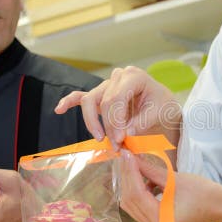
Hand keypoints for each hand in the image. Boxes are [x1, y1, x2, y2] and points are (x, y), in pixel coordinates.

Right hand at [54, 66, 180, 148]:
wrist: (162, 104)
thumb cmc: (162, 106)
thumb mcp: (160, 112)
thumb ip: (142, 121)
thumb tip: (125, 132)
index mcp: (134, 76)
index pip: (117, 98)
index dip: (115, 120)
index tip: (121, 140)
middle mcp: (118, 77)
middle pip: (103, 101)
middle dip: (107, 126)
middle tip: (116, 145)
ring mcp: (107, 85)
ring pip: (90, 100)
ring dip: (92, 121)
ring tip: (99, 138)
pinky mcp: (100, 95)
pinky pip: (81, 97)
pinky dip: (69, 102)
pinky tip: (59, 110)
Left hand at [119, 152, 221, 221]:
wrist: (218, 207)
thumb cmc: (203, 193)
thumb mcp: (175, 179)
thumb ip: (150, 170)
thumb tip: (131, 157)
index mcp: (161, 220)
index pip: (136, 194)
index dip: (130, 172)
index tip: (126, 154)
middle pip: (130, 201)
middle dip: (127, 177)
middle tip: (127, 157)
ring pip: (131, 204)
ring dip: (131, 184)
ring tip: (136, 165)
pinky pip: (138, 207)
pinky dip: (138, 191)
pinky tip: (146, 179)